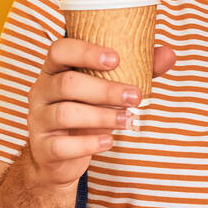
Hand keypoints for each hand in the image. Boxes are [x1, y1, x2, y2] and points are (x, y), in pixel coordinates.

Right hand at [27, 39, 176, 187]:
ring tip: (129, 120)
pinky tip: (109, 141)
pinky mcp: (42, 147)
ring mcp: (38, 120)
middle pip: (67, 84)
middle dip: (105, 90)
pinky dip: (88, 143)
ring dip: (103, 116)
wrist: (59, 158)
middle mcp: (40, 91)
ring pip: (66, 113)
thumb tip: (169, 54)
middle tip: (136, 96)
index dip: (85, 51)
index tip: (116, 58)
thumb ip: (136, 71)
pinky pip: (62, 145)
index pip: (59, 50)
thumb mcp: (106, 91)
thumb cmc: (86, 113)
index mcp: (54, 70)